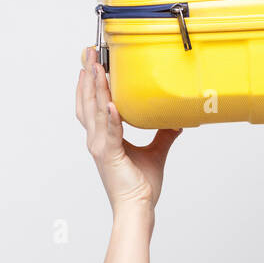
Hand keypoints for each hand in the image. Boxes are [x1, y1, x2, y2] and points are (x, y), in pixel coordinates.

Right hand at [75, 46, 181, 213]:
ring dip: (95, 88)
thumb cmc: (141, 187)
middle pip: (87, 102)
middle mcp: (97, 140)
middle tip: (89, 53)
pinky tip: (111, 103)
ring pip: (95, 111)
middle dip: (88, 76)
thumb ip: (164, 134)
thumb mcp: (156, 153)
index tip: (91, 64)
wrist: (138, 209)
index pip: (92, 105)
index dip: (90, 85)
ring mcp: (100, 147)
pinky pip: (109, 132)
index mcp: (103, 138)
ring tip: (96, 67)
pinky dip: (110, 117)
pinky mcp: (108, 156)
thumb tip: (176, 120)